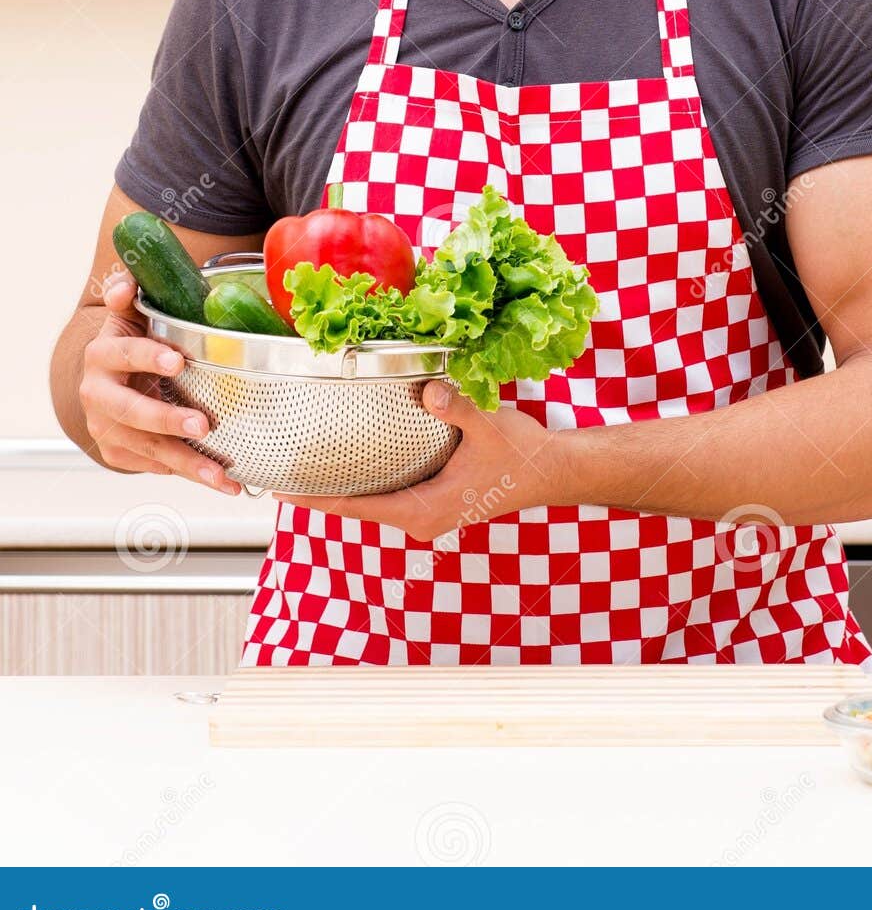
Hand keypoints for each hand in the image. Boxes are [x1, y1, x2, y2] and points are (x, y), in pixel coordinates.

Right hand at [78, 272, 241, 493]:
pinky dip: (189, 474)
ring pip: (147, 448)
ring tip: (223, 476)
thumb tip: (123, 284)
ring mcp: (107, 428)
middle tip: (203, 425)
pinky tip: (221, 480)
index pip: (125, 354)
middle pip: (131, 411)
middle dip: (167, 420)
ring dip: (188, 464)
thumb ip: (129, 294)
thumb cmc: (131, 342)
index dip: (149, 357)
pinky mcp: (119, 453)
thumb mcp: (130, 313)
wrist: (108, 378)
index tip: (178, 361)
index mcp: (102, 355)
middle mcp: (98, 394)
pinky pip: (156, 467)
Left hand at [274, 379, 566, 537]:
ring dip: (343, 484)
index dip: (317, 497)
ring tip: (306, 463)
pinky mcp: (435, 501)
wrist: (552, 471)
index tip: (281, 488)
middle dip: (321, 489)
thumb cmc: (522, 455)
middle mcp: (421, 518)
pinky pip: (389, 493)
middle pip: (357, 507)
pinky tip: (351, 458)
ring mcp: (428, 512)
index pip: (357, 507)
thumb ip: (457, 408)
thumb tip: (428, 391)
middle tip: (281, 468)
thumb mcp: (489, 427)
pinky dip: (367, 478)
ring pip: (372, 500)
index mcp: (425, 510)